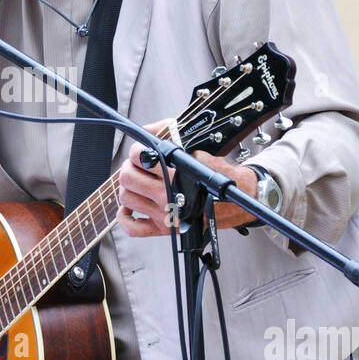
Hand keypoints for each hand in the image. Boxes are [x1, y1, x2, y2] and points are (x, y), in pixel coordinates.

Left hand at [116, 128, 260, 237]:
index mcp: (175, 175)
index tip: (142, 150)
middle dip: (129, 167)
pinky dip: (125, 217)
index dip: (137, 150)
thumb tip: (147, 130)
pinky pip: (132, 228)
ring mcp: (164, 216)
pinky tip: (131, 207)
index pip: (140, 158)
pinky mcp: (163, 230)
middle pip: (127, 179)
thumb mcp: (196, 147)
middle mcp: (168, 197)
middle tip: (137, 166)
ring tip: (138, 183)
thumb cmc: (216, 174)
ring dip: (128, 188)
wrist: (233, 202)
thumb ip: (170, 133)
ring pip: (126, 199)